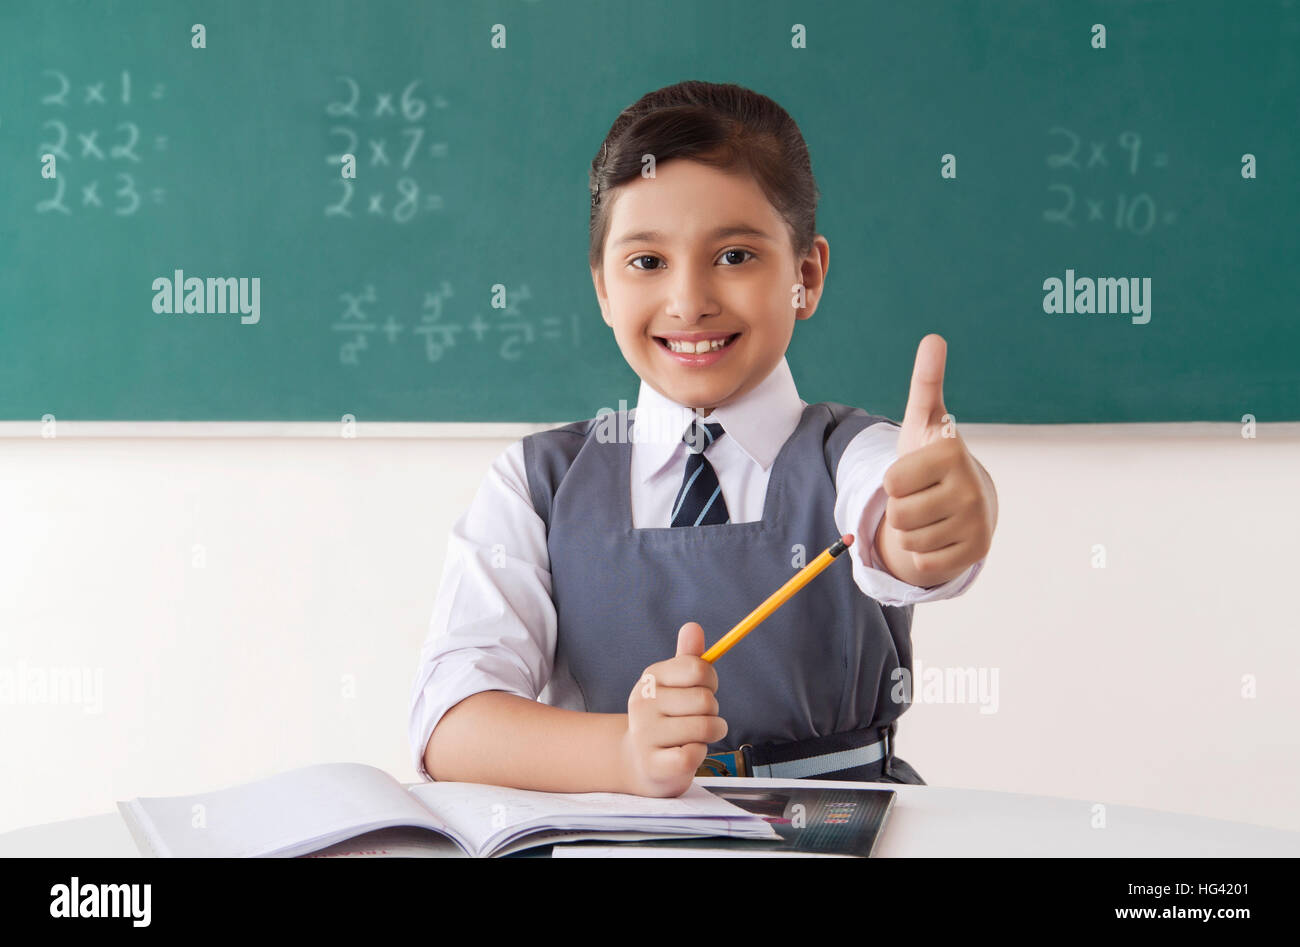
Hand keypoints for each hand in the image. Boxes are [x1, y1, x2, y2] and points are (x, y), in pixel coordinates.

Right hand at [620, 622, 727, 797]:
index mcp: (651, 678)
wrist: (639, 762)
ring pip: (705, 728)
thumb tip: (693, 626)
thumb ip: (688, 658)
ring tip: (694, 736)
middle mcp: (643, 703)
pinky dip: (699, 754)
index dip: (711, 681)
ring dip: (711, 734)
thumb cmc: (666, 718)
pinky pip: (695, 754)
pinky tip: (684, 753)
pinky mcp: (654, 764)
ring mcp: (645, 735)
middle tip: (696, 718)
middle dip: (712, 712)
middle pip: (706, 700)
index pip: (698, 668)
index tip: (703, 690)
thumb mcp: (675, 685)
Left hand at [874, 334, 995, 587]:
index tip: (914, 471)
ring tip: (930, 513)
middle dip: (900, 507)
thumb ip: (925, 381)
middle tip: (921, 495)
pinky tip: (939, 535)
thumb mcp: (924, 420)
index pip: (891, 483)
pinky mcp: (975, 553)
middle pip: (898, 514)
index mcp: (951, 454)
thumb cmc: (933, 457)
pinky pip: (924, 564)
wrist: (965, 498)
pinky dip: (923, 554)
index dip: (894, 480)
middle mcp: (970, 490)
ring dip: (910, 531)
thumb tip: (933, 338)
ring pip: (909, 541)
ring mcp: (976, 524)